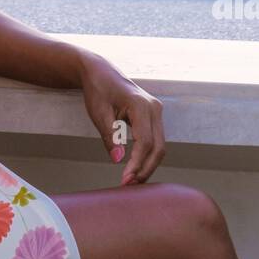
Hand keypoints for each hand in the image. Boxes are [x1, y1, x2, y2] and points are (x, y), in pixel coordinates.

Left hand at [76, 53, 164, 185]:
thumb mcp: (99, 113)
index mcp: (141, 105)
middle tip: (129, 185)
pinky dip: (147, 156)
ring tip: (131, 180)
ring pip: (159, 146)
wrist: (100, 72)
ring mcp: (156, 111)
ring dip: (147, 165)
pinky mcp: (153, 116)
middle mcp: (154, 108)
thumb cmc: (98, 90)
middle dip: (145, 169)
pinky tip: (135, 168)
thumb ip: (109, 136)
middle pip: (158, 147)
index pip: (145, 142)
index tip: (124, 180)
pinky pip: (155, 140)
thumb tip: (117, 160)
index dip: (137, 164)